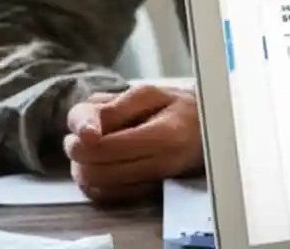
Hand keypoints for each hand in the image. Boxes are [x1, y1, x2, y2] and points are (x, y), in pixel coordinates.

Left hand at [63, 84, 203, 203]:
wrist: (211, 131)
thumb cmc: (177, 108)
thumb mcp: (150, 94)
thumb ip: (113, 108)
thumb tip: (85, 134)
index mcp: (164, 135)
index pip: (106, 147)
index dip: (82, 141)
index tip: (84, 134)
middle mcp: (162, 163)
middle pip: (95, 171)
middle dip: (78, 154)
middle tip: (82, 138)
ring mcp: (155, 182)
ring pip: (96, 186)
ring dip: (83, 168)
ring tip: (93, 149)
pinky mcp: (148, 194)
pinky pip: (106, 196)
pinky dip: (94, 181)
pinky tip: (103, 164)